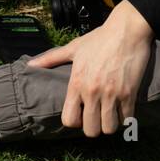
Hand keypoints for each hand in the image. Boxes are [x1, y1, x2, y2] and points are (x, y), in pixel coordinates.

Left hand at [26, 0, 153, 136]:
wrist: (126, 30)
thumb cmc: (99, 38)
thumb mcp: (73, 48)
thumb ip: (51, 59)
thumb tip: (30, 64)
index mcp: (76, 82)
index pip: (69, 119)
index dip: (75, 122)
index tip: (81, 114)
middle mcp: (92, 91)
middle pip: (91, 131)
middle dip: (94, 127)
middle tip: (98, 116)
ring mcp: (111, 94)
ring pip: (109, 129)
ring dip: (111, 124)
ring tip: (111, 114)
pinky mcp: (129, 93)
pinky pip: (127, 119)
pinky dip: (126, 118)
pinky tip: (124, 109)